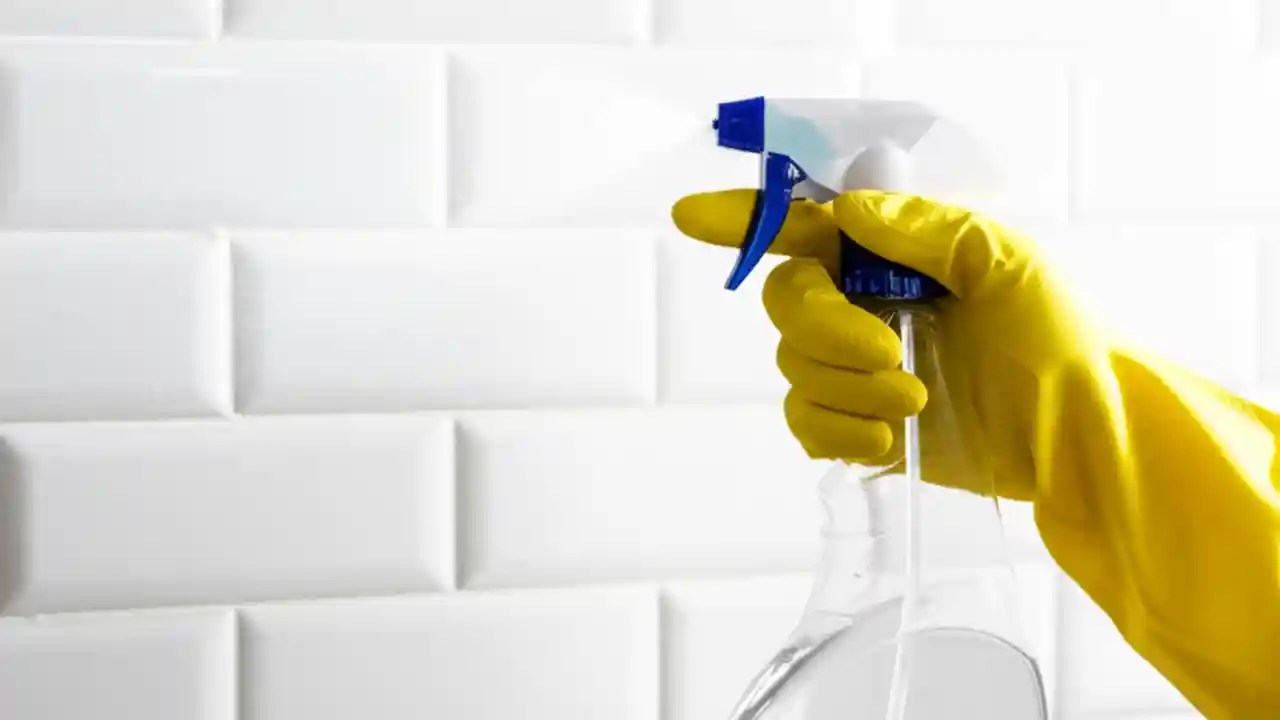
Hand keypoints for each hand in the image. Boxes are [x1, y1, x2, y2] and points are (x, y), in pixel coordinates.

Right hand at [672, 189, 1102, 499]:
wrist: (1076, 439)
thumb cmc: (1058, 341)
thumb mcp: (1009, 263)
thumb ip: (927, 228)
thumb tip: (851, 209)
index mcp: (892, 251)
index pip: (804, 224)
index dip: (743, 219)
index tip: (691, 216)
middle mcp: (862, 300)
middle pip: (786, 298)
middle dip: (825, 326)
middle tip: (886, 351)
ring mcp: (854, 365)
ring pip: (793, 365)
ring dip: (850, 386)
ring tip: (915, 399)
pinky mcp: (854, 423)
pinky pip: (804, 421)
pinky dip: (839, 431)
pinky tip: (889, 441)